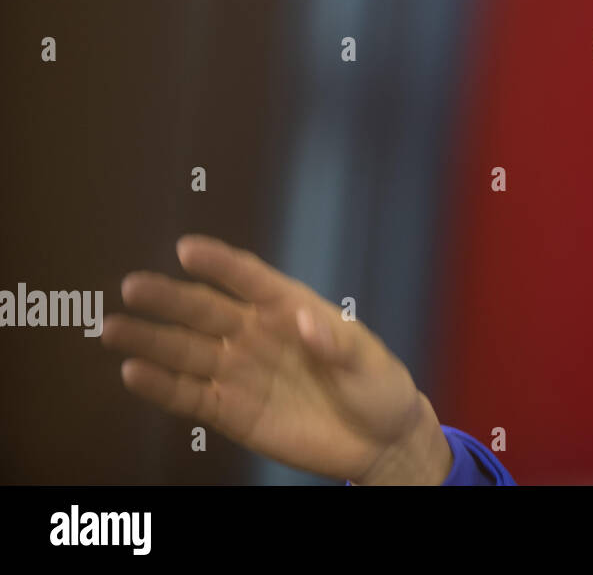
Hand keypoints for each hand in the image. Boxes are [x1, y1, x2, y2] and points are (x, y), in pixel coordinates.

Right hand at [101, 234, 452, 483]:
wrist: (379, 442)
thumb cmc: (378, 387)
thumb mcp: (369, 360)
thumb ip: (336, 343)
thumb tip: (306, 322)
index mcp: (292, 307)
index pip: (250, 278)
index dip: (220, 263)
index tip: (188, 248)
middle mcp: (257, 334)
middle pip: (207, 311)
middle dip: (170, 298)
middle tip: (133, 286)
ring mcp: (241, 372)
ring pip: (187, 351)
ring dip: (151, 340)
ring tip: (113, 328)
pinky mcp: (232, 411)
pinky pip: (191, 396)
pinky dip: (162, 387)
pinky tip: (134, 373)